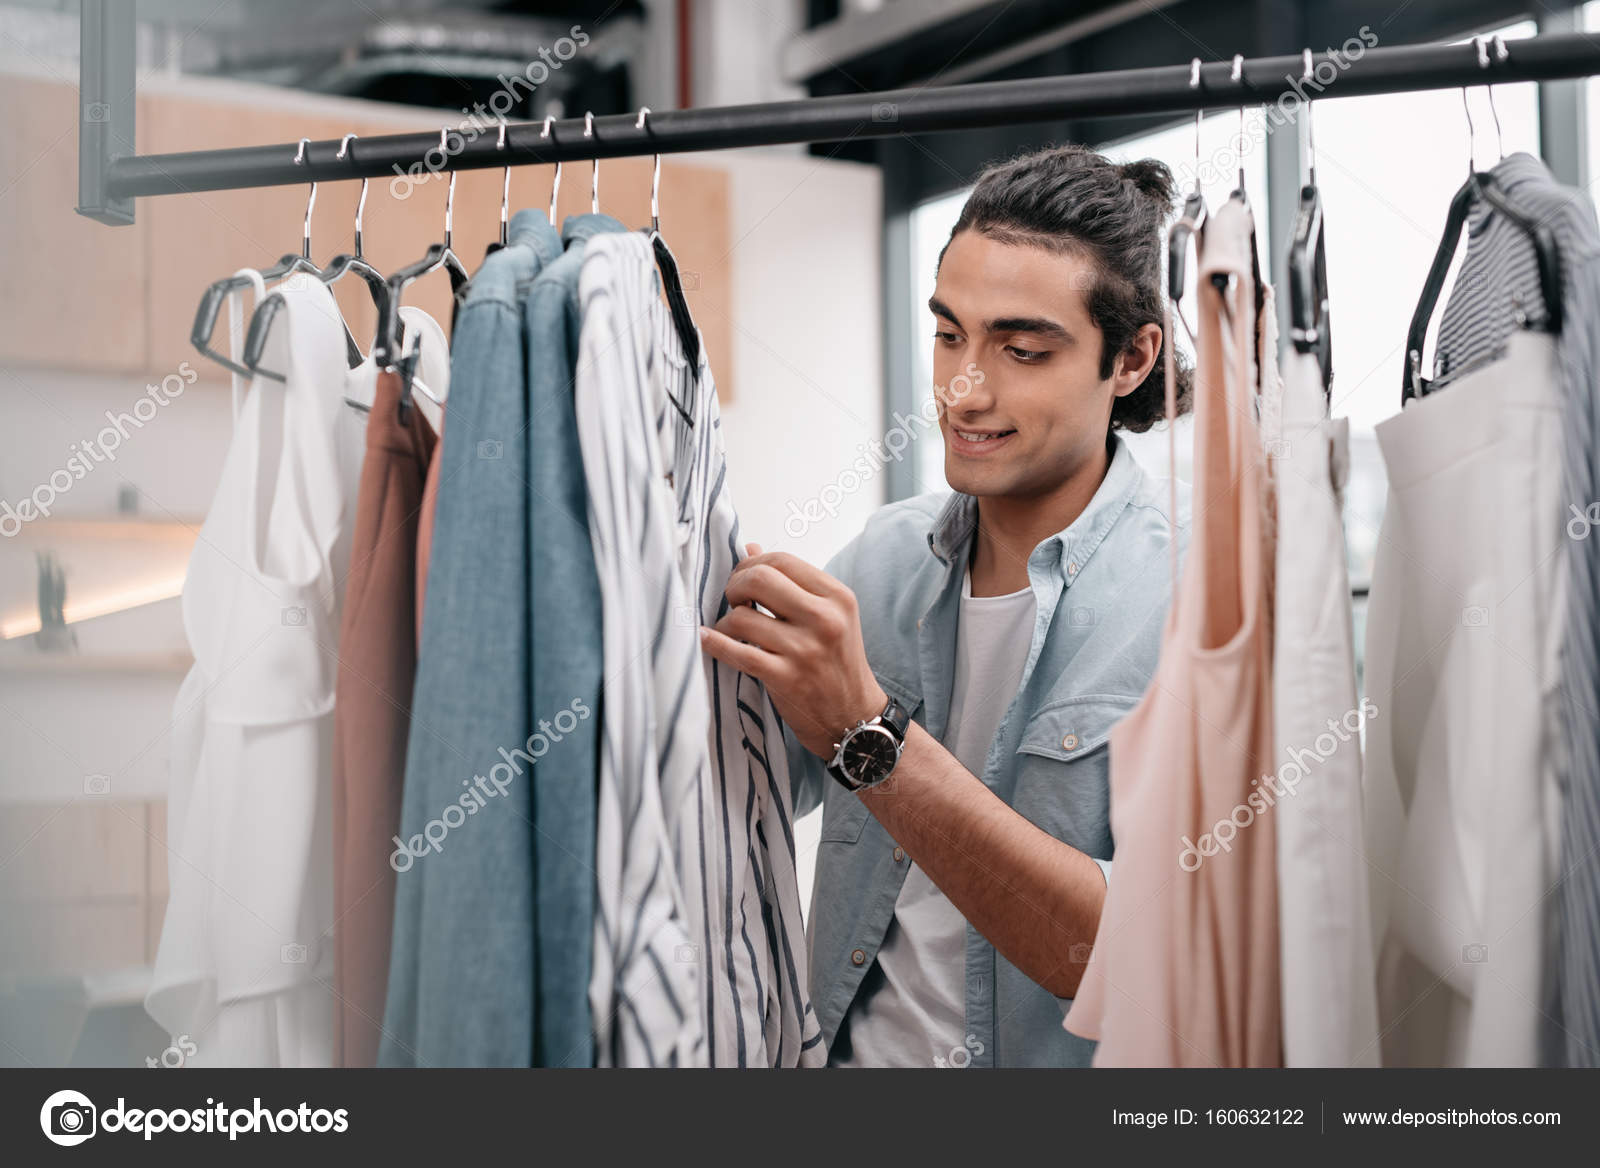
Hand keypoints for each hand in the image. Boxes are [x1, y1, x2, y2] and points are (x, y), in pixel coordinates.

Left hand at [699, 542, 887, 760]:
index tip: (743, 579)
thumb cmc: (837, 663)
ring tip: (730, 630)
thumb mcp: (829, 617)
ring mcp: (806, 650)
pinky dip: (715, 643)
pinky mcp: (787, 679)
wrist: (854, 717)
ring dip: (726, 622)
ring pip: (743, 617)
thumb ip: (792, 583)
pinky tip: (707, 638)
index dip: (752, 564)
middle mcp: (825, 619)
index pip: (782, 560)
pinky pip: (738, 652)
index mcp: (837, 597)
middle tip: (733, 600)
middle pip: (760, 579)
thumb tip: (749, 548)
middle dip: (735, 586)